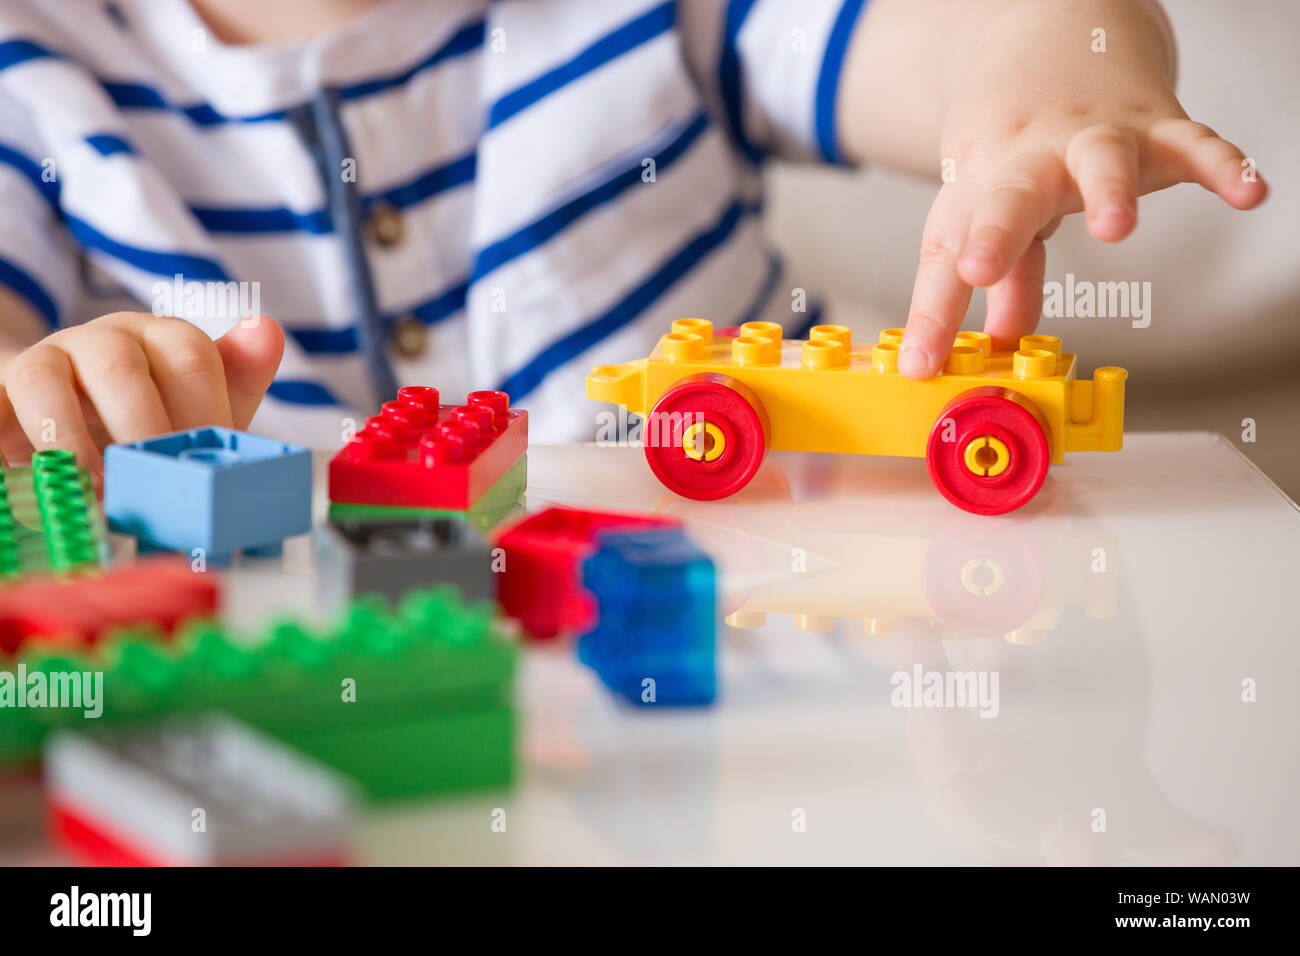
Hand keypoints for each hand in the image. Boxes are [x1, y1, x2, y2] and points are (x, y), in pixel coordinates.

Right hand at [0, 312, 283, 479]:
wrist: (62, 412)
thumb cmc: (146, 415)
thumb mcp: (199, 405)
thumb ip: (237, 379)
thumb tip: (268, 330)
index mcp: (162, 337)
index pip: (190, 356)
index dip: (202, 411)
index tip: (206, 465)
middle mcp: (103, 339)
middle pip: (120, 368)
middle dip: (138, 429)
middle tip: (151, 484)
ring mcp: (44, 360)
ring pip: (44, 380)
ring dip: (68, 441)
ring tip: (91, 492)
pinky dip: (8, 443)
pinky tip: (33, 482)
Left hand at [893, 2, 1268, 377]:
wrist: (1054, 38)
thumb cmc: (1019, 142)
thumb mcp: (994, 204)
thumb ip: (1008, 274)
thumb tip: (1004, 339)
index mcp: (979, 187)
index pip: (947, 253)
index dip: (934, 311)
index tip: (919, 363)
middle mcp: (1031, 159)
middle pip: (1008, 196)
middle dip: (994, 234)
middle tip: (977, 271)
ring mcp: (1093, 138)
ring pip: (1099, 158)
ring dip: (1107, 191)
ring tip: (1115, 230)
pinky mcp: (1156, 126)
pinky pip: (1193, 143)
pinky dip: (1222, 164)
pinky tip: (1247, 194)